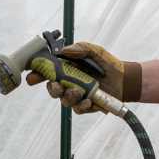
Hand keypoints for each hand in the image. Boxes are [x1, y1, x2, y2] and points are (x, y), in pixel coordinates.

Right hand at [25, 40, 139, 113]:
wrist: (125, 79)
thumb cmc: (108, 63)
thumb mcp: (94, 51)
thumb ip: (79, 49)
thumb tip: (63, 50)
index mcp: (66, 70)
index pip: (47, 73)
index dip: (37, 75)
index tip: (32, 76)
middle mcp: (69, 84)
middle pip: (52, 89)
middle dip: (51, 89)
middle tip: (55, 85)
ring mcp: (77, 96)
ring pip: (64, 100)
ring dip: (68, 96)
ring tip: (77, 91)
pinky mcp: (86, 106)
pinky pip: (78, 109)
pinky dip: (81, 105)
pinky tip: (88, 100)